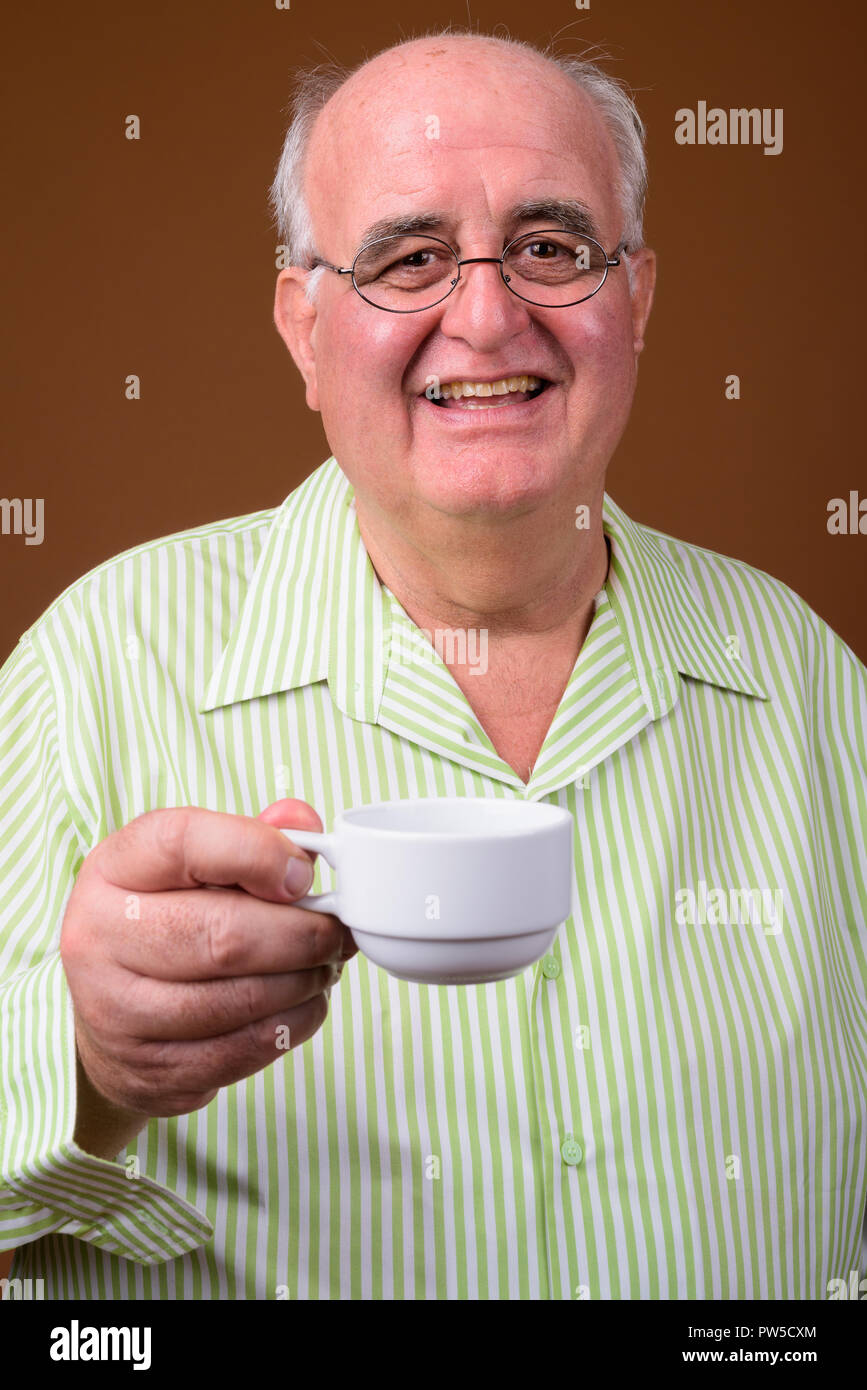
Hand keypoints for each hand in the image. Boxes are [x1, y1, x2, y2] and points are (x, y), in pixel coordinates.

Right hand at [61, 801, 356, 1137]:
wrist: (108, 1017)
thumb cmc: (164, 921)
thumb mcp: (191, 865)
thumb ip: (250, 835)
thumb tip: (302, 821)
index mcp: (113, 868)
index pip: (183, 843)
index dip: (257, 853)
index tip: (303, 874)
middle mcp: (100, 937)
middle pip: (222, 933)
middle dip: (302, 932)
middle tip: (336, 930)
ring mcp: (117, 1011)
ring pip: (239, 998)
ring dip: (304, 980)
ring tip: (325, 964)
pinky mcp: (149, 1068)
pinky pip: (243, 1049)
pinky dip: (293, 1023)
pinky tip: (306, 1001)